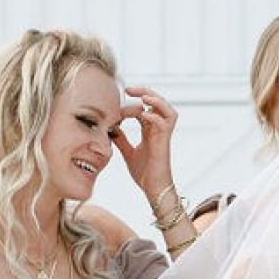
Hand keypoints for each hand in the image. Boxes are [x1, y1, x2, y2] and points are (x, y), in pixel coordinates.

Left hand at [113, 83, 181, 203]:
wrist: (153, 189)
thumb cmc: (144, 173)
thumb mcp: (128, 153)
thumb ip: (121, 139)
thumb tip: (110, 128)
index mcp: (151, 131)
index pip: (145, 108)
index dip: (132, 103)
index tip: (117, 104)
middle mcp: (159, 130)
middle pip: (158, 104)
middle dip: (145, 92)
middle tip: (129, 89)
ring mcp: (163, 136)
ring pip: (168, 110)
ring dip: (157, 100)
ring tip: (144, 96)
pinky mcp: (165, 143)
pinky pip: (165, 123)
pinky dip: (155, 116)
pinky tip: (143, 115)